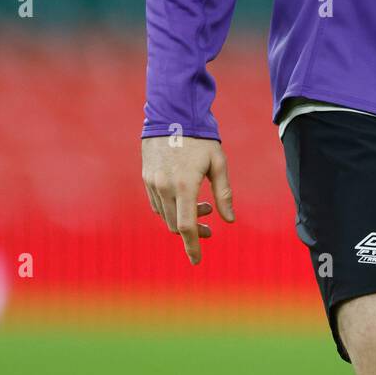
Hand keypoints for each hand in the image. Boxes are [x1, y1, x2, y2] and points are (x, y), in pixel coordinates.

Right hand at [142, 135, 234, 263]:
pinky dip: (171, 208)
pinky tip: (186, 198)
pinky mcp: (146, 177)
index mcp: (184, 185)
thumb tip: (229, 220)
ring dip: (183, 218)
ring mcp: (152, 183)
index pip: (186, 226)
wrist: (172, 114)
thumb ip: (224, 193)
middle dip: (192, 231)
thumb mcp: (219, 163)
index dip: (192, 245)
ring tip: (203, 205)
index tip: (197, 260)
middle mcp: (164, 187)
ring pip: (165, 215)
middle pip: (175, 225)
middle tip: (210, 225)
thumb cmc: (201, 138)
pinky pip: (157, 203)